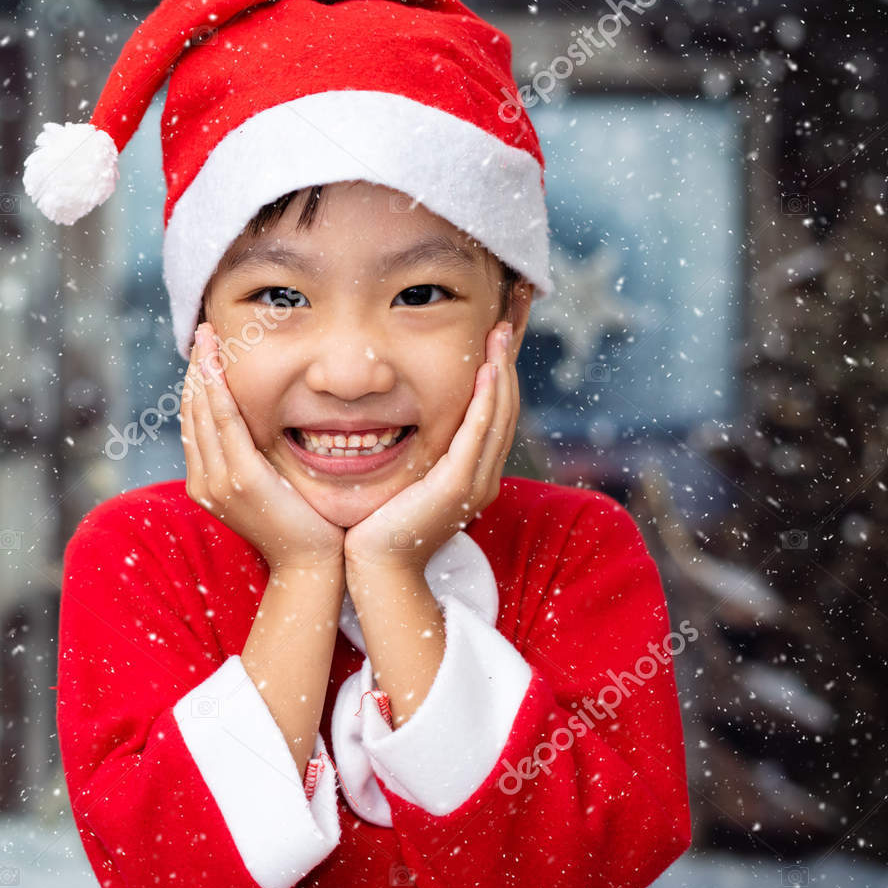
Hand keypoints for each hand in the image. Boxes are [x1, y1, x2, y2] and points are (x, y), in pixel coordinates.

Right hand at [181, 322, 344, 572]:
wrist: (310, 565)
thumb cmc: (300, 527)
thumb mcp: (267, 489)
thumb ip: (252, 460)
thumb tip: (259, 428)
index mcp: (205, 484)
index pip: (194, 423)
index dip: (196, 384)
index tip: (205, 351)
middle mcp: (203, 482)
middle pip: (191, 412)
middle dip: (196, 369)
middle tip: (203, 331)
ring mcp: (217, 481)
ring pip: (202, 412)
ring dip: (204, 370)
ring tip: (208, 337)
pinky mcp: (241, 478)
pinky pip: (224, 423)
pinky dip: (218, 390)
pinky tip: (217, 365)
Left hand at [343, 320, 517, 577]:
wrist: (376, 569)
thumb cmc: (377, 526)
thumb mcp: (402, 478)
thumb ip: (412, 451)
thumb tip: (394, 417)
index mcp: (472, 472)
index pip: (492, 409)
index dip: (500, 368)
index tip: (500, 330)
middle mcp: (482, 474)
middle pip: (504, 405)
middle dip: (508, 359)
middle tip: (512, 317)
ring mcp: (475, 481)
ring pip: (497, 415)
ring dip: (501, 370)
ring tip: (502, 332)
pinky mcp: (459, 487)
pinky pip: (479, 434)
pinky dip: (486, 401)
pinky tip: (488, 371)